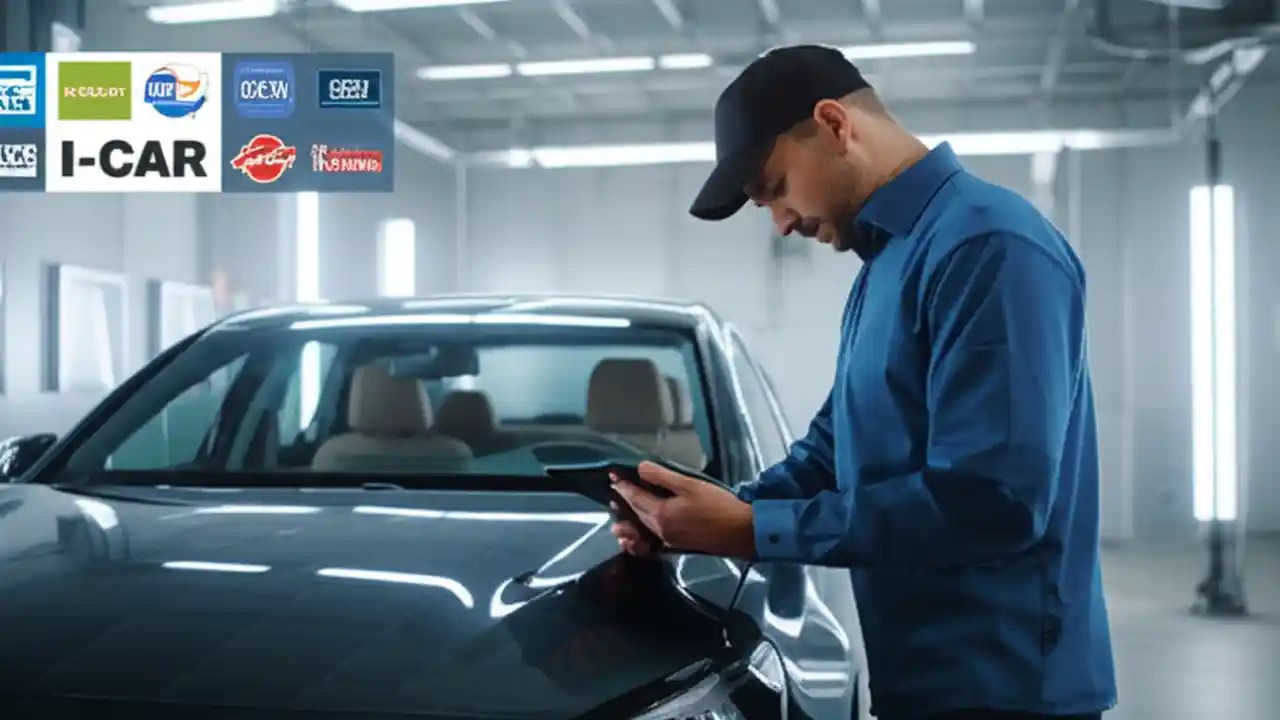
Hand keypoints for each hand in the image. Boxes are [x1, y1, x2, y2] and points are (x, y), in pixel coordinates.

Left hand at [610, 461, 755, 557]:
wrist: (741, 532)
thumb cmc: (717, 506)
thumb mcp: (690, 485)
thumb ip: (663, 477)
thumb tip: (640, 468)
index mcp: (661, 514)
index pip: (635, 497)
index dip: (623, 486)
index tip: (613, 476)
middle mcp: (660, 530)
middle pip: (638, 513)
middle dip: (625, 501)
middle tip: (616, 490)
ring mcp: (669, 541)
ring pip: (644, 528)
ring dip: (630, 522)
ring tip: (618, 521)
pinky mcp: (678, 546)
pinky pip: (652, 542)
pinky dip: (642, 538)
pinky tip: (642, 537)